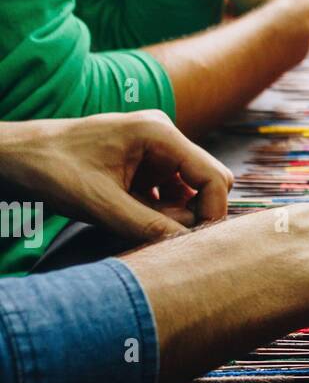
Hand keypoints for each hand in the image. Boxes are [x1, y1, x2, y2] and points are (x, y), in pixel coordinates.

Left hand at [0, 112, 232, 243]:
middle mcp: (163, 137)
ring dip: (176, 216)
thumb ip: (150, 227)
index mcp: (159, 134)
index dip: (212, 213)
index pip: (214, 177)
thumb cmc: (53, 170)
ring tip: (139, 225)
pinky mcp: (143, 166)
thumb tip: (189, 248)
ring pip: (190, 192)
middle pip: (208, 182)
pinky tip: (133, 218)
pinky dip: (160, 213)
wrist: (18, 157)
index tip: (194, 242)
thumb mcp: (103, 205)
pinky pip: (170, 194)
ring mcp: (154, 151)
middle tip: (165, 235)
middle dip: (196, 214)